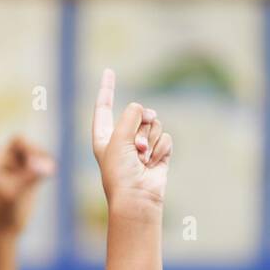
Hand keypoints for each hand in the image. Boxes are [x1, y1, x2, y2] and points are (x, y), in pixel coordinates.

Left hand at [0, 103, 54, 234]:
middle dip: (31, 150)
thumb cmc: (2, 213)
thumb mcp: (15, 195)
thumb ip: (29, 177)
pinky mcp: (29, 174)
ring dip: (40, 157)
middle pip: (19, 141)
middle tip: (37, 167)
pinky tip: (50, 173)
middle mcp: (3, 161)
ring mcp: (17, 167)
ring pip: (33, 150)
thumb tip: (45, 166)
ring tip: (46, 173)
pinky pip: (42, 161)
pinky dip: (46, 165)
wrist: (6, 230)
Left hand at [92, 68, 171, 217]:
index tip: (109, 71)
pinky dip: (161, 149)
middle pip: (138, 114)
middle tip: (136, 148)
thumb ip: (130, 115)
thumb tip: (146, 111)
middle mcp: (122, 139)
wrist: (137, 198)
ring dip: (150, 140)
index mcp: (105, 137)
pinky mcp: (159, 152)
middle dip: (141, 127)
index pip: (104, 107)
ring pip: (154, 124)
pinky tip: (153, 164)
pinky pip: (165, 137)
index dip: (107, 89)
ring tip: (143, 158)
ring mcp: (142, 146)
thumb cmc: (121, 172)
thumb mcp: (118, 138)